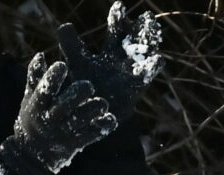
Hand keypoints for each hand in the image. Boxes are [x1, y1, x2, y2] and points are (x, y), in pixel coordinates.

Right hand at [0, 53, 117, 174]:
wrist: (31, 155)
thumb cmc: (33, 118)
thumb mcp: (29, 98)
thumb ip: (35, 77)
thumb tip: (41, 55)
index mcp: (38, 105)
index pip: (44, 90)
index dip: (53, 77)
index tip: (62, 64)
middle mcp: (51, 118)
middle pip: (65, 104)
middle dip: (78, 93)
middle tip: (89, 85)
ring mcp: (64, 131)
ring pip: (81, 120)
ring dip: (93, 110)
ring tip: (103, 103)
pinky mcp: (76, 143)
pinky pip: (91, 135)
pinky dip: (102, 127)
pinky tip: (111, 120)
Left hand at [56, 1, 163, 121]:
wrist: (90, 114)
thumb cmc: (84, 88)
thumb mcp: (77, 63)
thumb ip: (71, 45)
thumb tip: (65, 25)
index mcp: (110, 51)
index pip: (117, 30)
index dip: (118, 18)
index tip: (119, 6)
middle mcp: (124, 59)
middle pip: (137, 39)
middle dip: (142, 28)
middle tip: (146, 17)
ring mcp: (132, 72)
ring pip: (146, 53)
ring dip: (151, 43)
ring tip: (154, 32)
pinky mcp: (136, 87)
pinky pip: (146, 76)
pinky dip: (152, 67)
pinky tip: (158, 59)